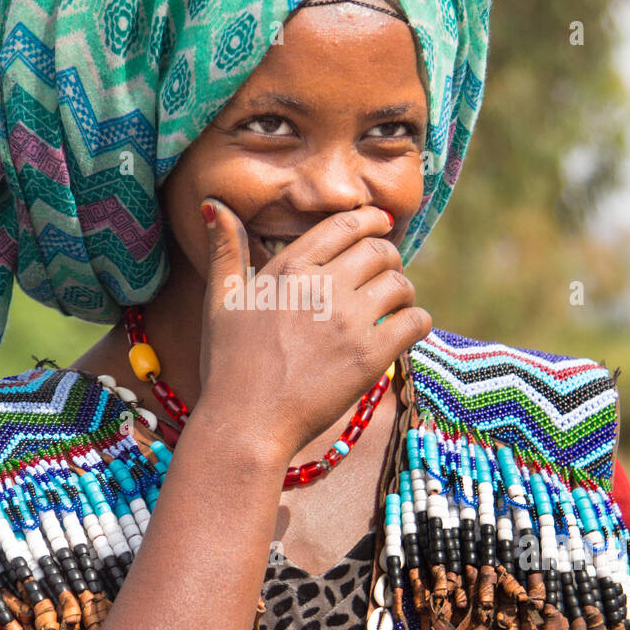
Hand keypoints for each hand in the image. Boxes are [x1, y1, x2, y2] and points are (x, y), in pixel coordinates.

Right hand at [197, 199, 430, 461]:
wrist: (245, 424)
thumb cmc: (228, 365)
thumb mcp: (219, 300)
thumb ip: (226, 249)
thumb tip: (213, 205)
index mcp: (289, 269)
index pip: (344, 225)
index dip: (370, 220)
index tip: (381, 224)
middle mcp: (321, 287)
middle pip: (379, 250)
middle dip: (389, 258)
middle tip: (385, 275)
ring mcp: (348, 321)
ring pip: (400, 284)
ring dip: (403, 292)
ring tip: (394, 306)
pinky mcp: (370, 355)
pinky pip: (414, 322)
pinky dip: (417, 322)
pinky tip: (405, 331)